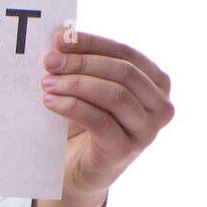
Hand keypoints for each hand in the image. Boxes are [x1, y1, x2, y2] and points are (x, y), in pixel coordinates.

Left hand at [32, 27, 174, 206]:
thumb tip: (62, 37)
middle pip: (123, 72)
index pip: (125, 53)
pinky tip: (50, 101)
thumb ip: (84, 64)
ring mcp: (146, 131)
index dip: (91, 43)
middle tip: (49, 61)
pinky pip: (100, 121)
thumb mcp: (89, 89)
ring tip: (46, 82)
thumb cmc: (83, 121)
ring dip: (76, 84)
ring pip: (114, 95)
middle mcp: (160, 107)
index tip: (59, 39)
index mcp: (156, 83)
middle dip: (82, 62)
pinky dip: (72, 106)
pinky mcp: (125, 150)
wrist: (77, 170)